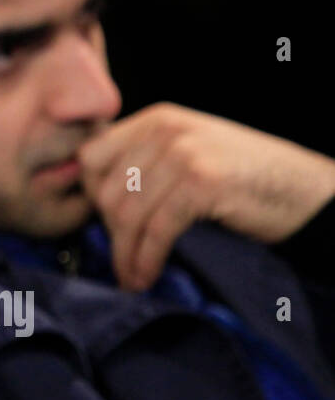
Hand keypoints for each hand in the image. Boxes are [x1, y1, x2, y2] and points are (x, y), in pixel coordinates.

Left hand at [77, 102, 334, 290]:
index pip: (91, 158)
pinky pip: (156, 228)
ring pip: (128, 213)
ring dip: (125, 255)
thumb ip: (147, 164)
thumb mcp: (189, 154)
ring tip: (132, 279)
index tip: (104, 228)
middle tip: (121, 261)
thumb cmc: (247, 179)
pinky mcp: (202, 182)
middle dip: (109, 233)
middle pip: (106, 190)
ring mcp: (184, 153)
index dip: (91, 198)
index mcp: (156, 120)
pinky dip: (146, 258)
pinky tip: (147, 276)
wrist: (308, 191)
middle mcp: (165, 130)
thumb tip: (97, 203)